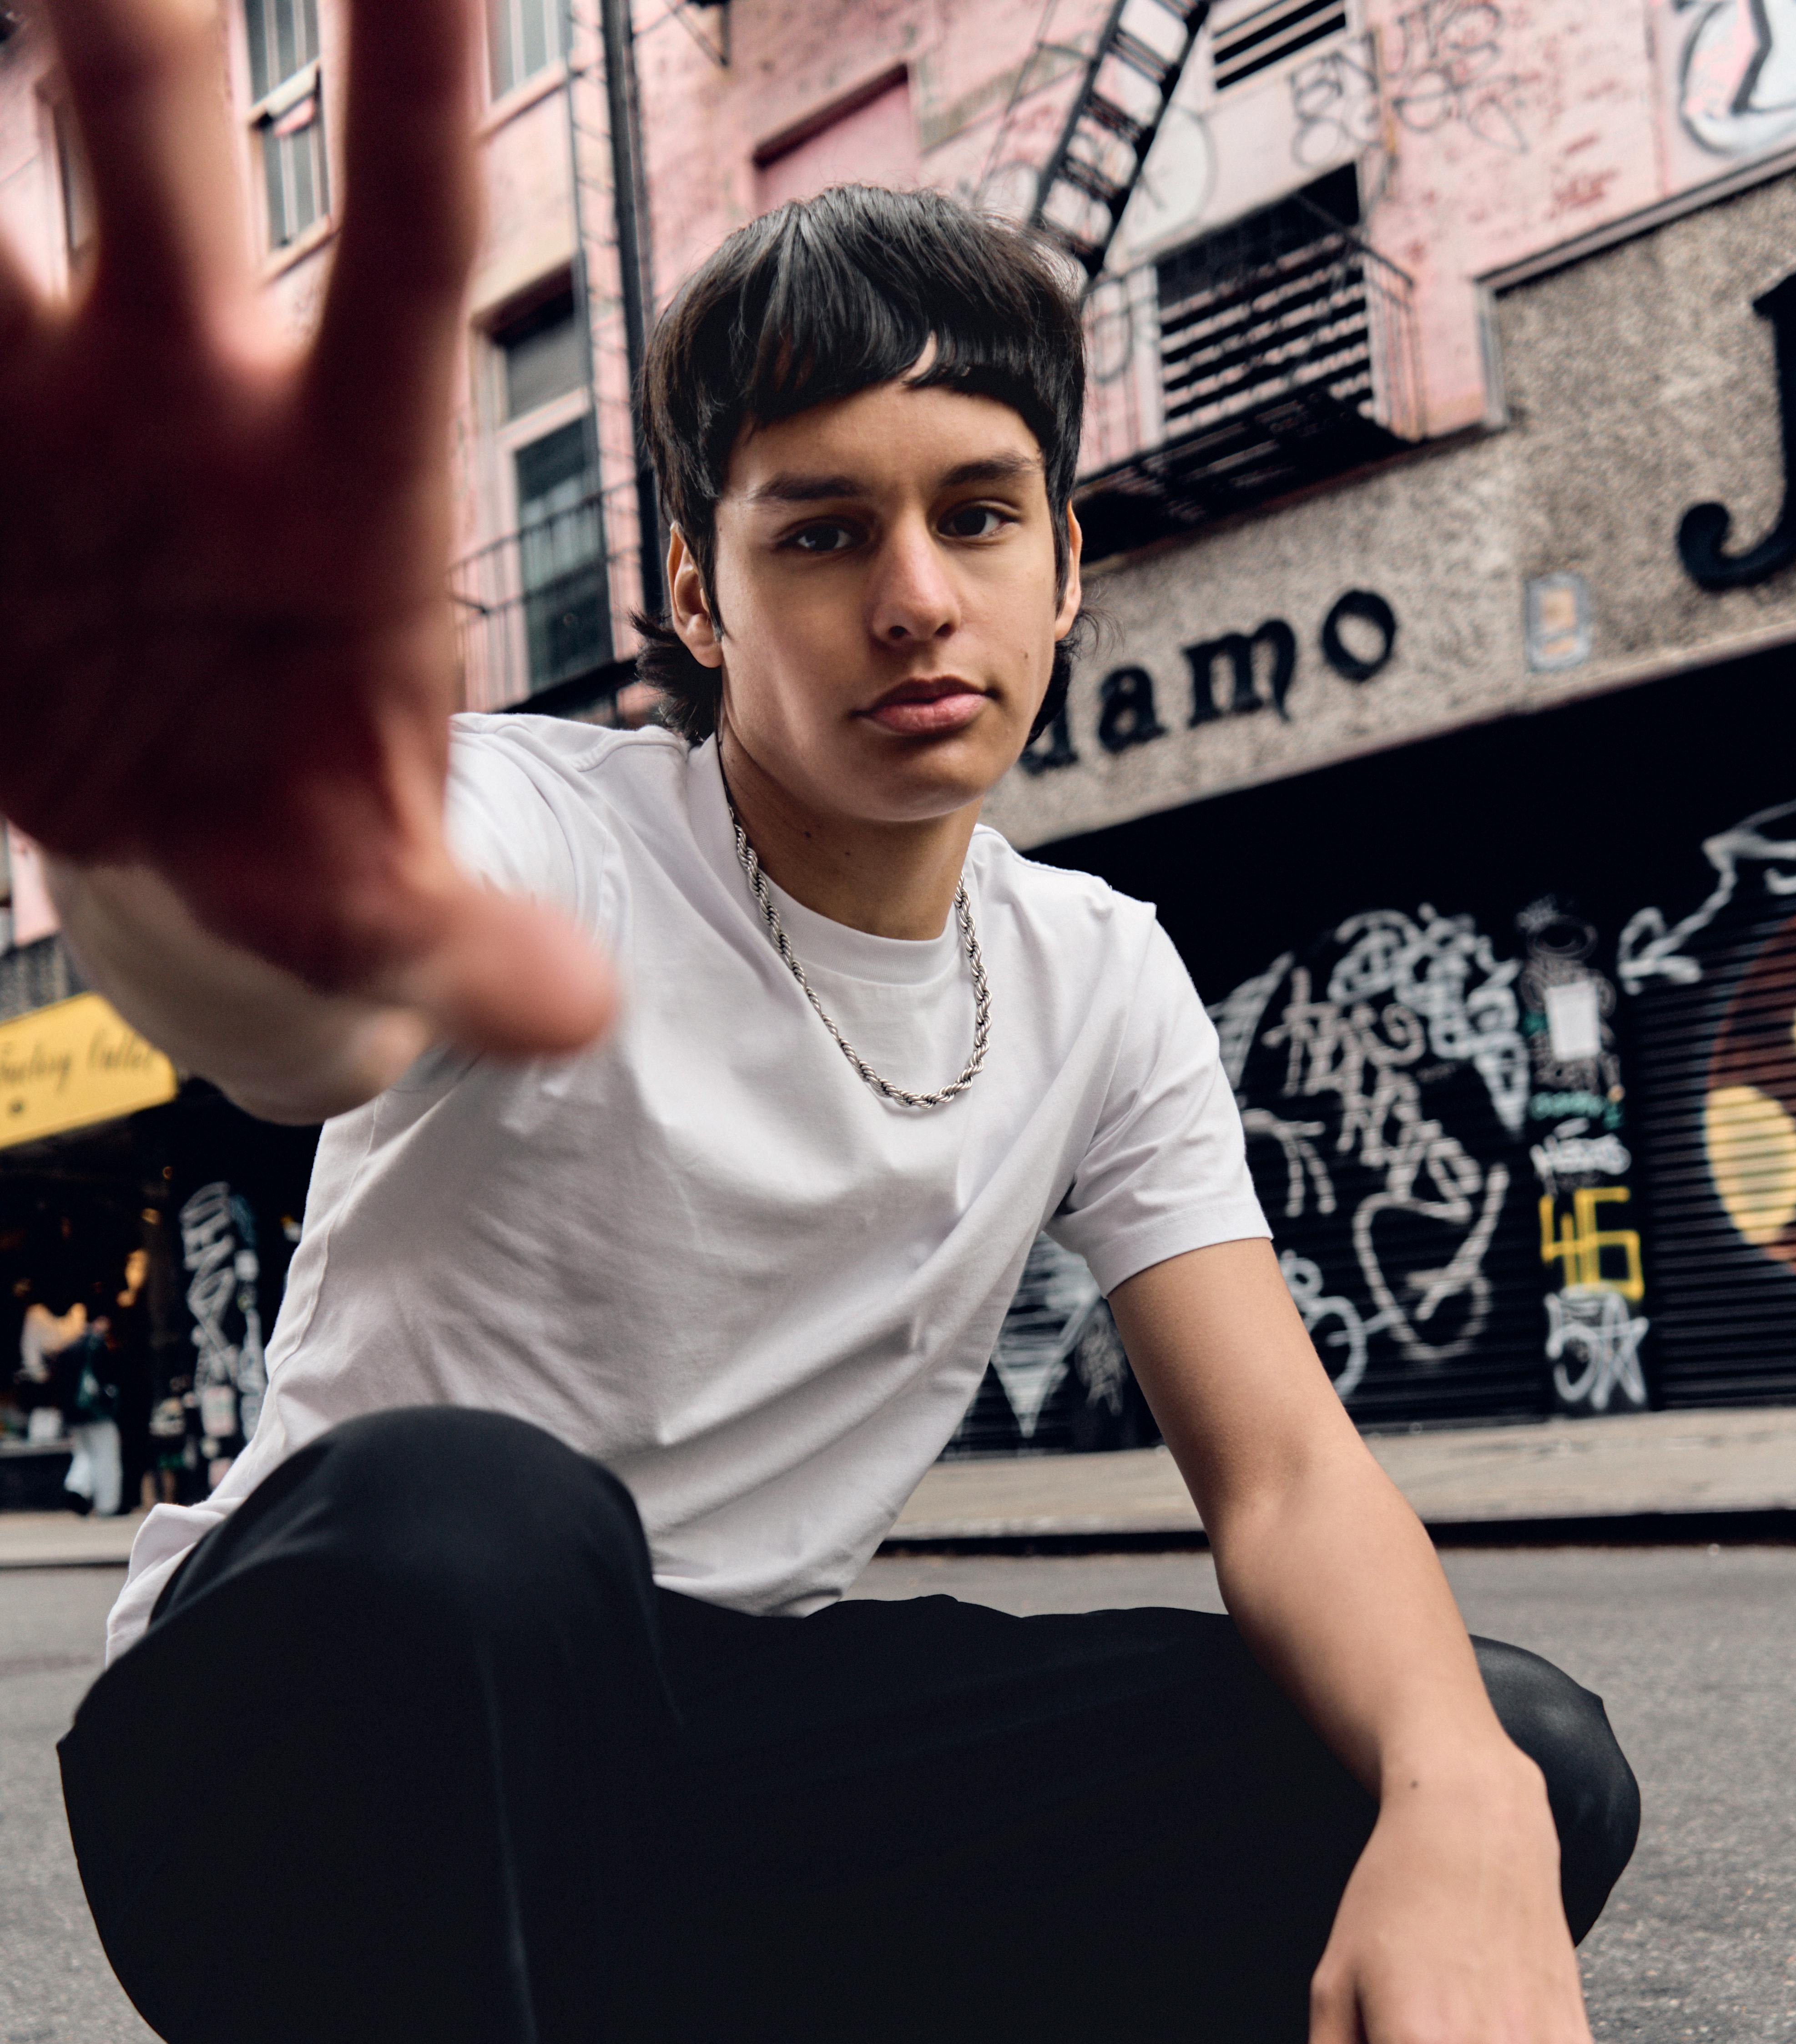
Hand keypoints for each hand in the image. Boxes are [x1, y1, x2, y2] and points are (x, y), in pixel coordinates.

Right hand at [0, 0, 613, 1058]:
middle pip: (154, 172)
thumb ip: (461, 950)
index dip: (410, 94)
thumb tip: (566, 1016)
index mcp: (345, 476)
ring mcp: (41, 410)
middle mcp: (184, 394)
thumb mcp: (381, 916)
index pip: (402, 250)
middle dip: (113, 31)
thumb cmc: (312, 850)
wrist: (180, 864)